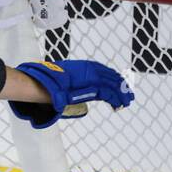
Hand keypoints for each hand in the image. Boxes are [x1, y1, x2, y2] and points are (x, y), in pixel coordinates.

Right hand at [10, 59, 133, 128]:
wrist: (44, 82)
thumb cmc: (49, 83)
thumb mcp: (62, 81)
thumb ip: (71, 85)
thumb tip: (69, 94)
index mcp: (86, 67)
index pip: (105, 73)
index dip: (114, 81)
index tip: (119, 88)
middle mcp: (92, 69)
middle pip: (112, 78)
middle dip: (121, 87)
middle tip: (128, 96)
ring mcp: (93, 76)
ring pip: (114, 85)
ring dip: (121, 94)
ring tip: (126, 101)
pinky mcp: (93, 85)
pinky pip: (109, 92)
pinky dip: (116, 98)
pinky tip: (120, 104)